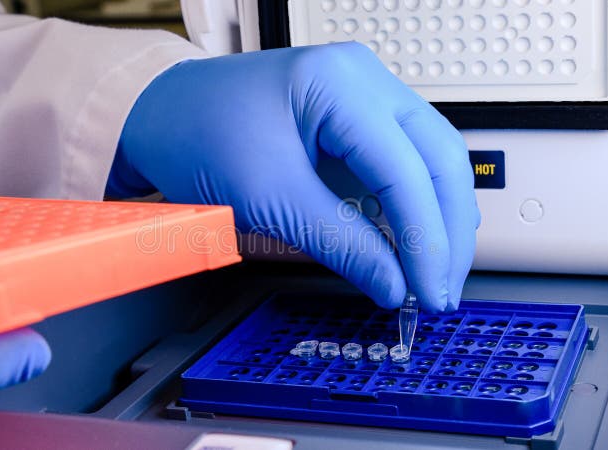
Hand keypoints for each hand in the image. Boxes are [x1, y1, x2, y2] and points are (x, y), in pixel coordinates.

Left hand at [108, 43, 478, 311]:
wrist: (159, 115)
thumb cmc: (195, 134)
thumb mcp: (268, 197)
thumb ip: (340, 243)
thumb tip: (393, 283)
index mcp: (340, 82)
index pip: (407, 169)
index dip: (427, 239)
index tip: (427, 292)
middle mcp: (363, 79)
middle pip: (440, 157)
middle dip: (448, 230)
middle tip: (440, 290)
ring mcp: (363, 96)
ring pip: (432, 159)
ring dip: (438, 220)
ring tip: (432, 274)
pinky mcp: (356, 120)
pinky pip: (404, 163)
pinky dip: (412, 208)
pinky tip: (412, 244)